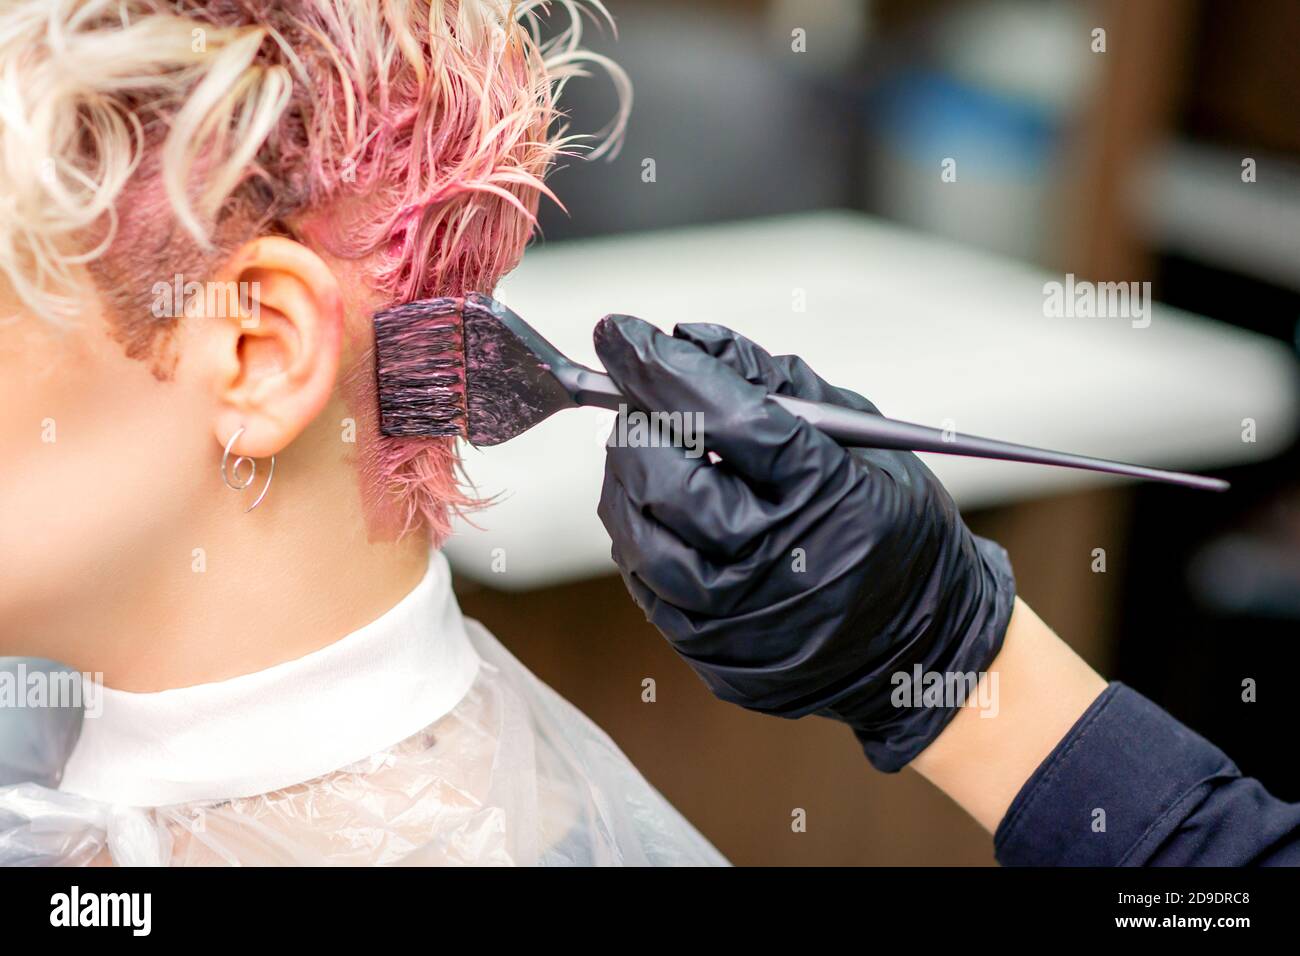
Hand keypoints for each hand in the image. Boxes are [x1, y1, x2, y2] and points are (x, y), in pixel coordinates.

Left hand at [593, 316, 1015, 770]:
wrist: (915, 643)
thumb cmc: (888, 522)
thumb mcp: (858, 436)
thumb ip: (775, 382)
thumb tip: (690, 338)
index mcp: (830, 494)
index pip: (730, 417)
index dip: (665, 369)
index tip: (623, 334)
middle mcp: (781, 561)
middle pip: (670, 480)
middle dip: (638, 424)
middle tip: (638, 400)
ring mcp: (740, 616)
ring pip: (639, 536)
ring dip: (627, 477)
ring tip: (646, 449)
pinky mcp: (709, 650)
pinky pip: (643, 582)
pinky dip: (638, 532)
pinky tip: (657, 506)